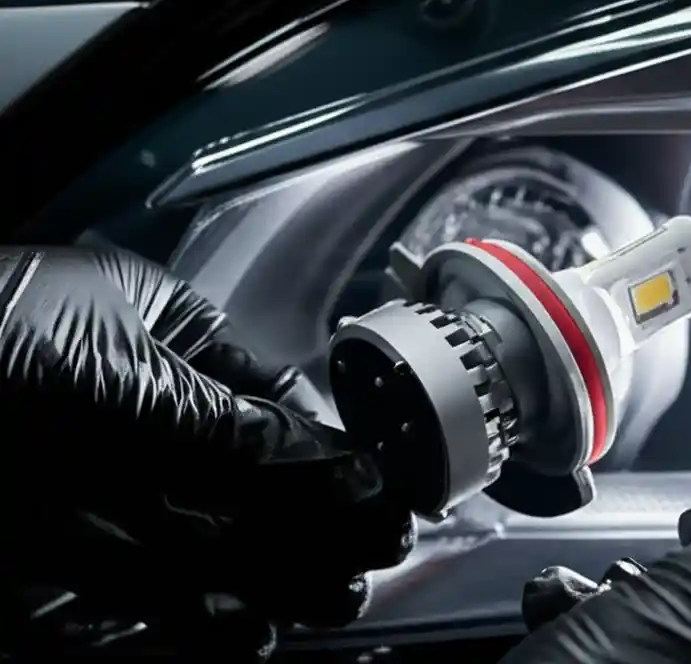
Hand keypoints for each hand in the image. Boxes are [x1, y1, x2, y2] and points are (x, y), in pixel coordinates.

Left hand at [0, 248, 414, 659]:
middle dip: (305, 522)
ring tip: (328, 602)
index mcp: (154, 335)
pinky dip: (188, 607)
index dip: (322, 454)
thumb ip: (236, 430)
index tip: (374, 495)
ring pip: (195, 535)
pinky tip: (241, 628)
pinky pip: (134, 576)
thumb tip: (340, 467)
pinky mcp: (44, 543)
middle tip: (369, 561)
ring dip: (263, 572)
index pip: (262, 402)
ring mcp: (86, 476)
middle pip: (236, 476)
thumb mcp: (128, 370)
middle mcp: (127, 404)